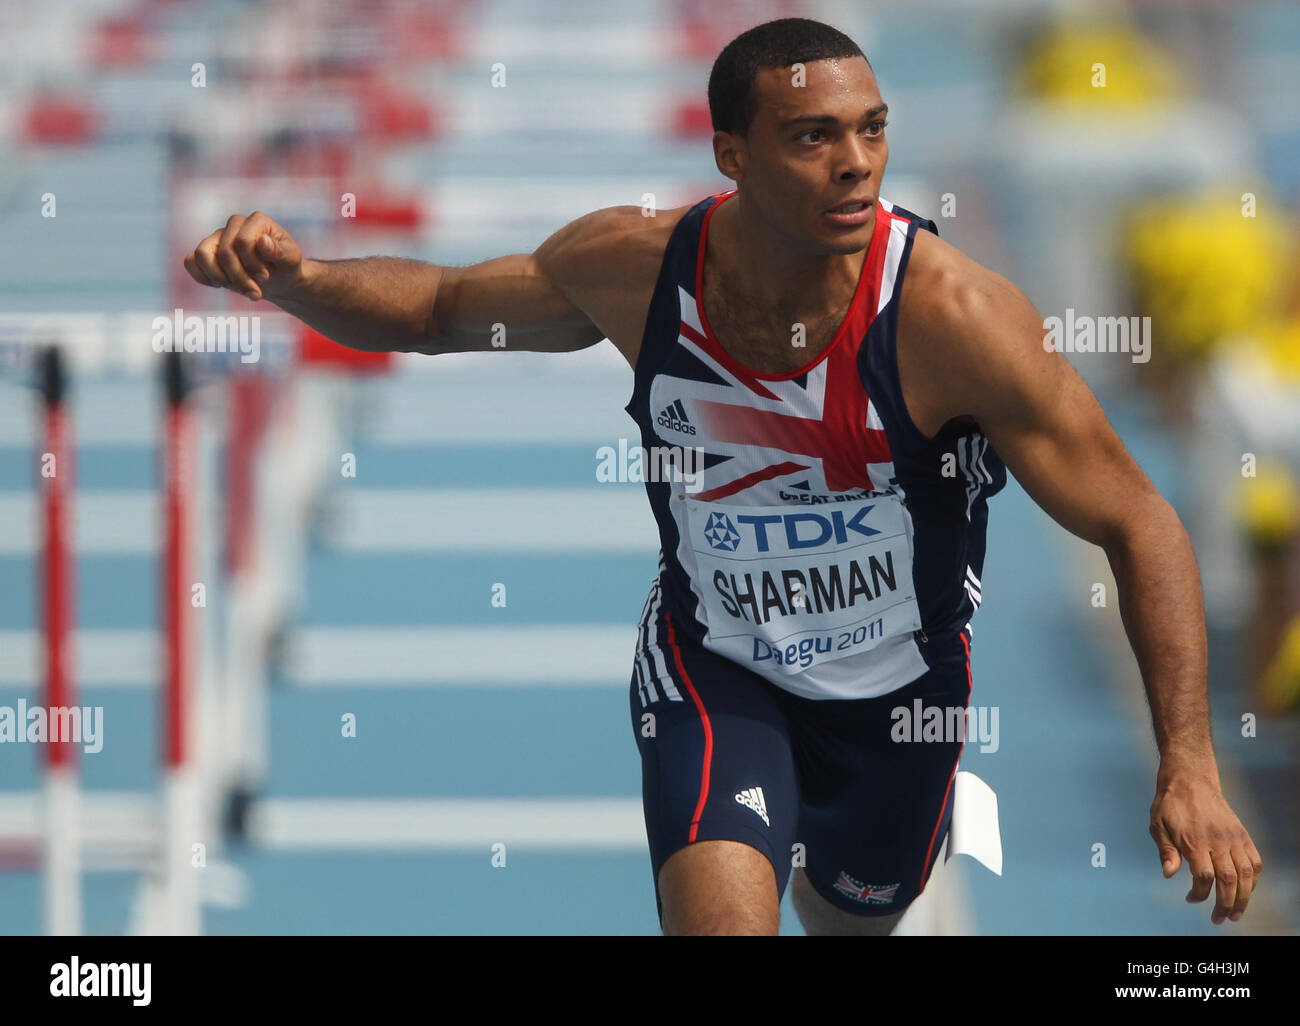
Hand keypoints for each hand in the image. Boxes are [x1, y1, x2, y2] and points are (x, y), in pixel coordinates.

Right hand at [183, 211, 307, 301]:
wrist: (280, 278)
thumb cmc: (286, 266)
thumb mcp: (292, 260)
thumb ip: (280, 251)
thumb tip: (262, 241)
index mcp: (257, 221)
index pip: (243, 242)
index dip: (252, 265)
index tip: (265, 276)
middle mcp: (234, 225)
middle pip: (224, 253)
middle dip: (240, 278)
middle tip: (256, 294)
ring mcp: (217, 237)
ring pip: (201, 255)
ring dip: (219, 279)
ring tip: (236, 289)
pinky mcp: (206, 252)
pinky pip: (190, 262)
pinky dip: (202, 277)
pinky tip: (221, 285)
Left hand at [1149, 762, 1262, 924]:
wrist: (1190, 780)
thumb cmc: (1170, 805)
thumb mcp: (1158, 825)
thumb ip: (1166, 851)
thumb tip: (1169, 874)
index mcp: (1194, 840)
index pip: (1204, 876)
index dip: (1199, 894)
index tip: (1190, 899)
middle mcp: (1217, 840)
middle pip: (1228, 880)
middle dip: (1225, 904)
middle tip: (1219, 918)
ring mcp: (1232, 837)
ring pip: (1245, 874)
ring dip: (1243, 897)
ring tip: (1236, 913)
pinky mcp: (1242, 834)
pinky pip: (1255, 861)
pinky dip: (1253, 879)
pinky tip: (1246, 890)